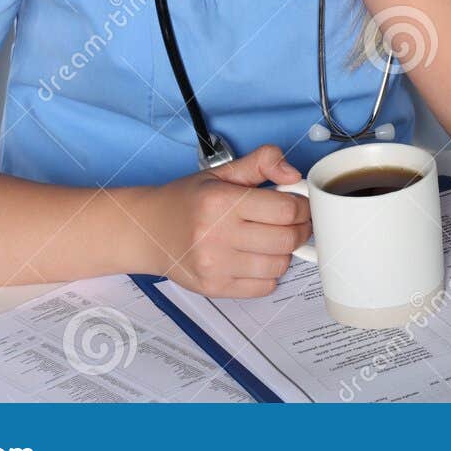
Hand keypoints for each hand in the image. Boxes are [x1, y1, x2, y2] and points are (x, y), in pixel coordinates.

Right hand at [137, 144, 311, 297]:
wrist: (147, 231)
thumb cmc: (185, 201)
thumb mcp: (221, 172)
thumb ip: (261, 163)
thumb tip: (293, 175)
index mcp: (222, 202)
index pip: (285, 210)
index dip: (302, 206)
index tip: (300, 204)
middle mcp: (217, 235)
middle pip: (287, 239)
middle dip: (300, 229)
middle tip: (295, 222)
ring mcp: (215, 266)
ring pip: (279, 265)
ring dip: (285, 252)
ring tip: (273, 239)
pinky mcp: (214, 287)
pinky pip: (264, 287)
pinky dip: (269, 274)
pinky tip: (257, 258)